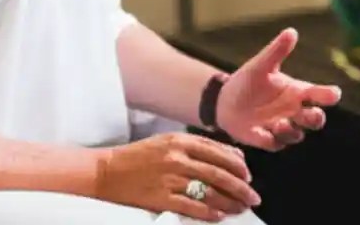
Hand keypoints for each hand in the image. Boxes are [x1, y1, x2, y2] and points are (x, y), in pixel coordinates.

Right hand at [96, 132, 258, 222]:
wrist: (106, 171)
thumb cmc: (139, 156)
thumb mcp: (167, 142)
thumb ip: (197, 147)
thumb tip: (231, 157)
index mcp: (180, 141)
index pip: (218, 152)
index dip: (237, 165)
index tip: (249, 176)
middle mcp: (177, 158)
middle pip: (218, 173)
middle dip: (240, 186)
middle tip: (253, 196)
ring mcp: (169, 178)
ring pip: (208, 191)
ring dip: (228, 201)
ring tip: (240, 208)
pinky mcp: (160, 198)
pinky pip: (190, 206)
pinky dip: (207, 213)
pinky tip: (218, 217)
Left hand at [218, 28, 342, 149]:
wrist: (225, 103)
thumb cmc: (248, 82)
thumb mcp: (261, 65)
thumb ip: (277, 51)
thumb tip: (291, 31)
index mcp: (296, 91)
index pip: (319, 94)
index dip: (329, 95)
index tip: (334, 94)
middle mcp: (293, 111)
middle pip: (315, 119)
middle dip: (316, 118)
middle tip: (311, 114)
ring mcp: (282, 127)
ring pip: (297, 134)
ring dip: (292, 131)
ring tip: (279, 124)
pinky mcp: (268, 139)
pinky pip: (275, 144)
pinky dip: (272, 140)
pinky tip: (262, 133)